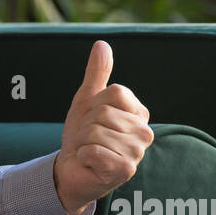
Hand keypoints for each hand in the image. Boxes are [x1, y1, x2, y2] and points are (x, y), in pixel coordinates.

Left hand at [52, 40, 153, 214]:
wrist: (71, 168)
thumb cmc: (82, 135)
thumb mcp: (87, 100)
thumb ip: (97, 74)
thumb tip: (102, 44)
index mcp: (139, 112)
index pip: (116, 91)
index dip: (95, 103)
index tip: (93, 118)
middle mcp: (144, 132)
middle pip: (103, 112)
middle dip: (85, 125)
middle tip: (89, 138)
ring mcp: (137, 153)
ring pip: (95, 131)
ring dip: (83, 141)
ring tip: (89, 151)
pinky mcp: (125, 170)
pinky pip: (93, 150)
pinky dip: (83, 155)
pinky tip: (90, 162)